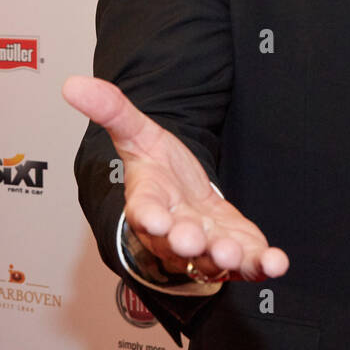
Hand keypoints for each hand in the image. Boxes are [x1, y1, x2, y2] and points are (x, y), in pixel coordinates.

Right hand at [62, 75, 288, 282]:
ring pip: (211, 259)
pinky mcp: (237, 252)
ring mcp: (206, 246)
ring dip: (223, 258)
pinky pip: (248, 264)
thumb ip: (112, 111)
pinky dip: (261, 265)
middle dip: (185, 242)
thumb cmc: (160, 173)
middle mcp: (175, 232)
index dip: (148, 216)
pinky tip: (276, 262)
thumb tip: (73, 84)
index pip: (143, 211)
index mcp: (148, 205)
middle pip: (177, 242)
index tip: (152, 217)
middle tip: (192, 240)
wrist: (187, 199)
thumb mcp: (138, 134)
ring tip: (231, 253)